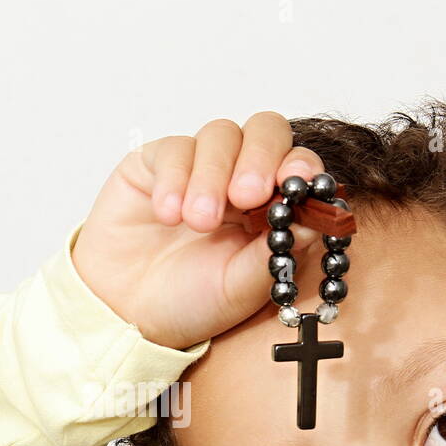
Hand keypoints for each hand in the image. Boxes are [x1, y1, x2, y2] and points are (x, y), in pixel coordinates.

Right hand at [70, 113, 329, 350]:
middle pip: (266, 130)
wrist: (126, 314)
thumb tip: (319, 218)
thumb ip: (278, 254)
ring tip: (197, 222)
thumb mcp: (240, 289)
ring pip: (220, 135)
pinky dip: (174, 178)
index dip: (301, 167)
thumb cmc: (189, 303)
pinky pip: (175, 148)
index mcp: (271, 207)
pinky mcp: (156, 163)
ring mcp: (199, 166)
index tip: (295, 183)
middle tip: (246, 195)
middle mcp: (240, 178)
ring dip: (212, 176)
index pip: (298, 165)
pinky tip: (167, 214)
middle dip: (260, 157)